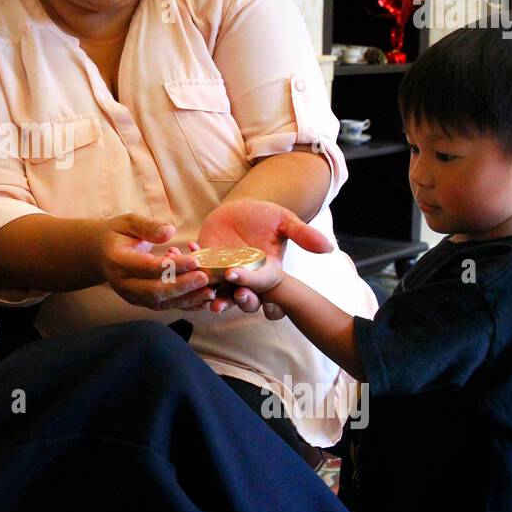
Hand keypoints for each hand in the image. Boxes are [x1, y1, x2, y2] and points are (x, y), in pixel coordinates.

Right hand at [96, 214, 214, 310]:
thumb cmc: (116, 234)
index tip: (195, 260)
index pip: (148, 267)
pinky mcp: (141, 302)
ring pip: (161, 303)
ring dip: (187, 299)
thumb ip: (148, 226)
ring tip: (210, 291)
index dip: (173, 266)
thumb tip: (170, 231)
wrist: (99, 253)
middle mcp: (123, 284)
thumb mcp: (128, 222)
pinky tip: (203, 300)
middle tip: (206, 277)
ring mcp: (131, 296)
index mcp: (118, 261)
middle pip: (155, 291)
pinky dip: (184, 304)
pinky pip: (164, 306)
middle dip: (182, 286)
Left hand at [197, 198, 331, 316]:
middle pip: (241, 300)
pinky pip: (196, 271)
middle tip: (223, 301)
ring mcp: (223, 274)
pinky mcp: (205, 264)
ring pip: (216, 291)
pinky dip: (188, 266)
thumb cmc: (266, 216)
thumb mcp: (284, 222)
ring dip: (208, 294)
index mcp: (266, 274)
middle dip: (233, 302)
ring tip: (201, 290)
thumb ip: (303, 235)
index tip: (247, 289)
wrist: (241, 208)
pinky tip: (183, 254)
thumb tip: (328, 247)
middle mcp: (245, 280)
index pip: (265, 292)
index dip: (258, 296)